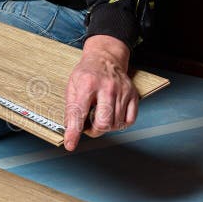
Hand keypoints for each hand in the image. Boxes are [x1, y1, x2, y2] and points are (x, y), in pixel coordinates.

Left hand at [63, 35, 137, 150]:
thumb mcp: (72, 85)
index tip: (70, 144)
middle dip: (94, 131)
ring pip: (115, 124)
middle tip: (89, 125)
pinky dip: (120, 124)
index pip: (79, 112)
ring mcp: (122, 91)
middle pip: (103, 123)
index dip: (74, 131)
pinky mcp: (133, 95)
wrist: (106, 58)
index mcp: (88, 84)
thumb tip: (69, 129)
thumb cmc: (87, 72)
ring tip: (99, 116)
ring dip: (105, 127)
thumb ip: (70, 108)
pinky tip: (112, 117)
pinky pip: (129, 120)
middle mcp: (107, 87)